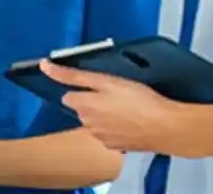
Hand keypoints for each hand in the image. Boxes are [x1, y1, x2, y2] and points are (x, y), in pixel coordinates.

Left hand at [39, 60, 193, 155]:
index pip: (68, 96)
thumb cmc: (140, 101)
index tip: (96, 85)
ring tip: (126, 108)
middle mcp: (88, 125)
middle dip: (93, 102)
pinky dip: (116, 128)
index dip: (81, 89)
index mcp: (83, 107)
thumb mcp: (106, 80)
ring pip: (95, 122)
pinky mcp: (117, 147)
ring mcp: (102, 138)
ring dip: (105, 115)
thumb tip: (45, 66)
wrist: (167, 128)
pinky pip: (109, 134)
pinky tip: (131, 122)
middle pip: (82, 109)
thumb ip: (73, 75)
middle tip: (115, 95)